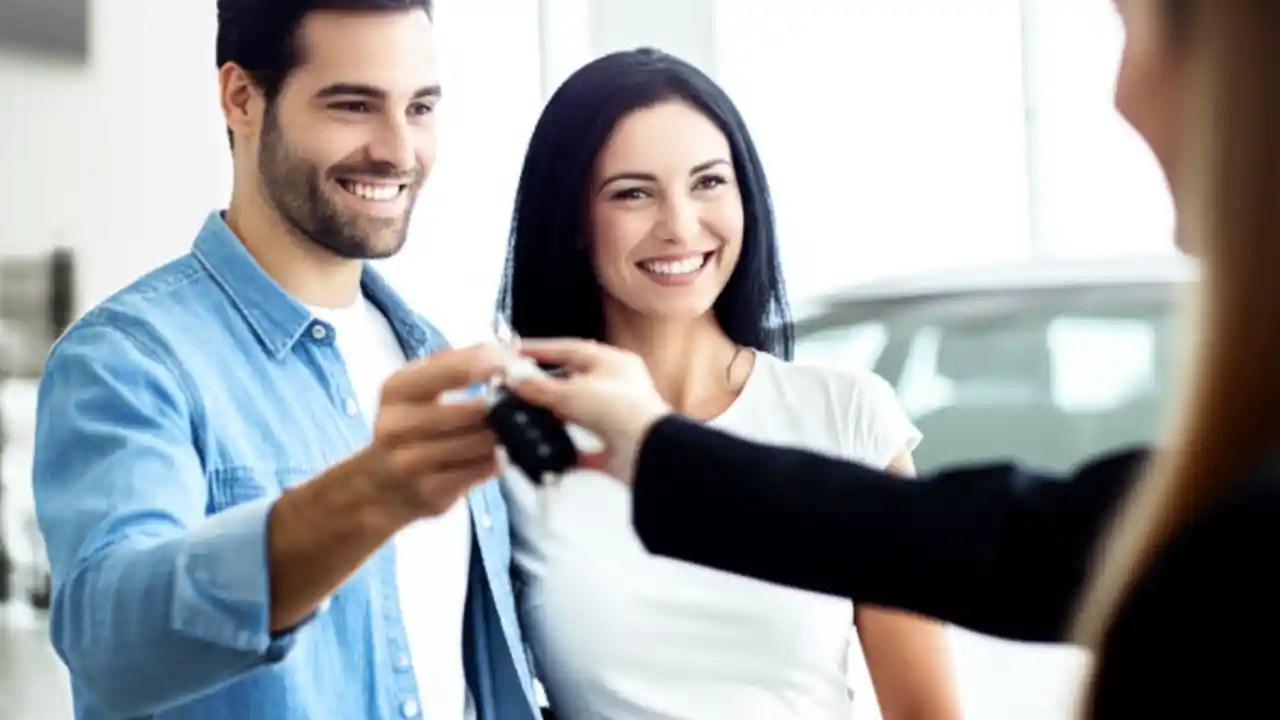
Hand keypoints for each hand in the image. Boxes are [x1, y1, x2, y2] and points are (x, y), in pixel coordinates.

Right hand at [360, 343, 507, 521]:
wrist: (381, 486)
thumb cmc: (413, 426)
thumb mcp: (422, 388)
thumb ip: (464, 364)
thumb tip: (514, 347)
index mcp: (397, 388)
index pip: (459, 368)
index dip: (499, 365)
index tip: (523, 369)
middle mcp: (397, 424)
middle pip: (476, 410)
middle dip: (507, 406)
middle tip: (529, 403)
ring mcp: (410, 461)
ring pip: (482, 442)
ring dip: (505, 435)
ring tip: (515, 428)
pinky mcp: (429, 492)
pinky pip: (481, 470)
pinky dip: (498, 460)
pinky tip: (500, 454)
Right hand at [506, 339, 671, 484]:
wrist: (647, 453)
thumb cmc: (623, 412)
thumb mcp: (571, 393)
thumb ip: (539, 388)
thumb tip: (518, 382)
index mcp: (615, 363)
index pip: (572, 349)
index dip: (542, 349)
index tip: (519, 352)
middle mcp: (620, 389)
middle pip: (575, 382)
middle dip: (548, 386)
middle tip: (522, 388)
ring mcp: (619, 419)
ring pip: (580, 414)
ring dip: (556, 417)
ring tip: (532, 418)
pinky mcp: (616, 448)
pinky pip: (586, 450)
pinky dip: (568, 451)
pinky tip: (551, 452)